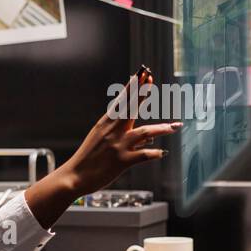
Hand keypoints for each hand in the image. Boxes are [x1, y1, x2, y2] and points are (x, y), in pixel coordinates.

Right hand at [24, 75, 181, 227]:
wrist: (75, 176)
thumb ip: (124, 135)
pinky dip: (154, 154)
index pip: (122, 101)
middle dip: (142, 92)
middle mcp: (113, 131)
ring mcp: (118, 145)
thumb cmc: (88, 159)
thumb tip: (149, 137)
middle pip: (131, 108)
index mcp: (106, 123)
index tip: (141, 74)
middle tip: (150, 77)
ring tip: (176, 126)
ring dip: (162, 129)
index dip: (133, 87)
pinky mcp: (122, 161)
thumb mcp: (101, 140)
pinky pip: (143, 155)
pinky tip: (163, 153)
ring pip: (145, 132)